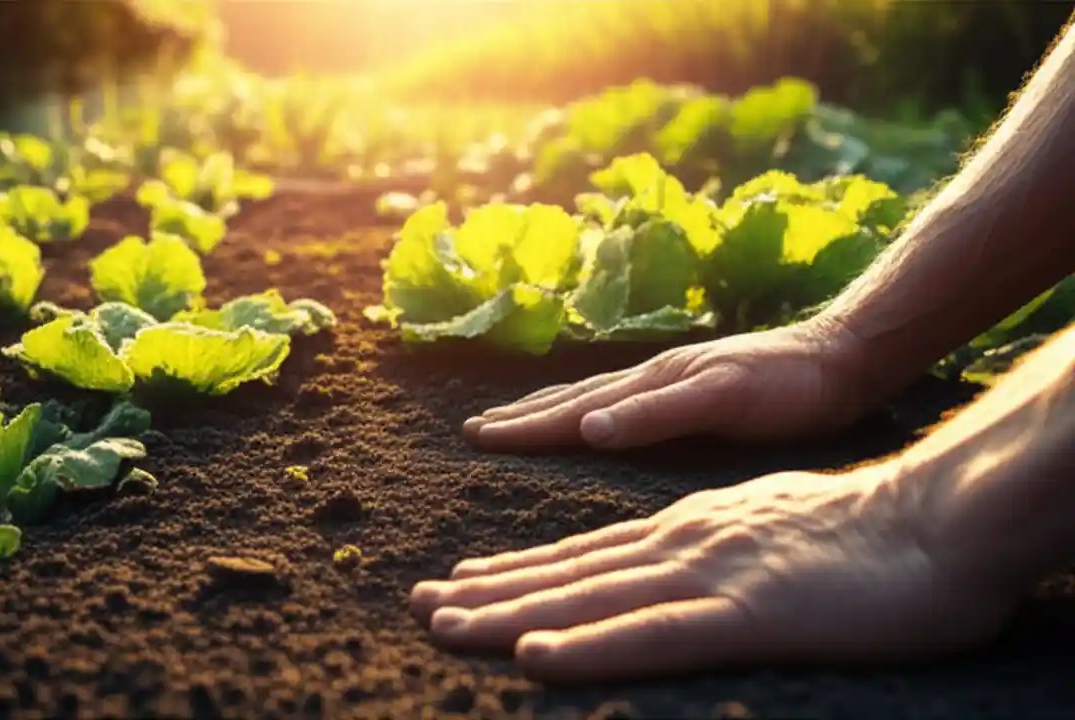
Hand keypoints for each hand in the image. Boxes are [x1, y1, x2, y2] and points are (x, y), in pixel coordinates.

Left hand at [409, 467, 1017, 681]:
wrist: (932, 524)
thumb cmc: (857, 535)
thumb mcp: (759, 528)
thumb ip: (707, 547)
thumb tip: (670, 566)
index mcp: (684, 527)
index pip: (581, 552)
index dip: (516, 569)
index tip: (459, 580)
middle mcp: (678, 543)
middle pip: (566, 572)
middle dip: (487, 590)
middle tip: (420, 604)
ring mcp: (707, 575)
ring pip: (588, 598)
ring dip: (509, 615)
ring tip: (443, 625)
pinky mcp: (746, 614)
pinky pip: (653, 634)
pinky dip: (589, 645)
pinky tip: (536, 656)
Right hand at [464, 319, 879, 451]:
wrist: (848, 357)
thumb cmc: (792, 386)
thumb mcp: (725, 399)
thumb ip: (657, 412)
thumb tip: (585, 426)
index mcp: (654, 382)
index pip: (574, 410)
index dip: (525, 427)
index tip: (476, 438)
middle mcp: (654, 376)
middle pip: (572, 397)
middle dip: (522, 415)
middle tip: (475, 428)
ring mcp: (672, 378)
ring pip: (594, 394)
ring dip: (548, 407)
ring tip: (515, 415)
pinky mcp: (694, 386)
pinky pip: (621, 398)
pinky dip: (588, 405)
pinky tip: (593, 411)